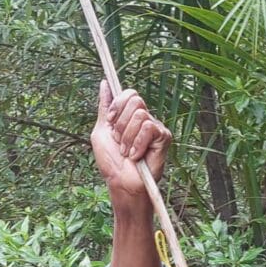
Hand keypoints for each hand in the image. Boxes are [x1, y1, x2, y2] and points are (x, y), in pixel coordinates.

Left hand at [90, 81, 171, 207]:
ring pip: (140, 115)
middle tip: (119, 142)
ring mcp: (155, 127)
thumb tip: (104, 83)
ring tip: (127, 152)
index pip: (129, 94)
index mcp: (129, 115)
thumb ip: (104, 107)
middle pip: (135, 100)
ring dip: (128, 137)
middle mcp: (144, 118)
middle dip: (121, 124)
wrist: (121, 183)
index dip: (117, 106)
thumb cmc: (111, 162)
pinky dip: (138, 143)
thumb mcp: (101, 131)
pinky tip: (137, 156)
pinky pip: (149, 128)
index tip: (110, 122)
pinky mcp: (164, 137)